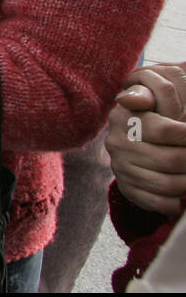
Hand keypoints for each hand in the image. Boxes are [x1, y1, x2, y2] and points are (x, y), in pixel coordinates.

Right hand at [106, 63, 185, 215]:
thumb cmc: (154, 117)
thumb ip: (149, 92)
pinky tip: (182, 197)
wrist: (134, 138)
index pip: (164, 130)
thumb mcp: (151, 99)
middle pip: (170, 160)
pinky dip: (173, 203)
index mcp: (125, 118)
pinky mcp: (127, 187)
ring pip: (166, 184)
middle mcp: (118, 144)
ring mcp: (121, 167)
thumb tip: (130, 98)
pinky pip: (155, 202)